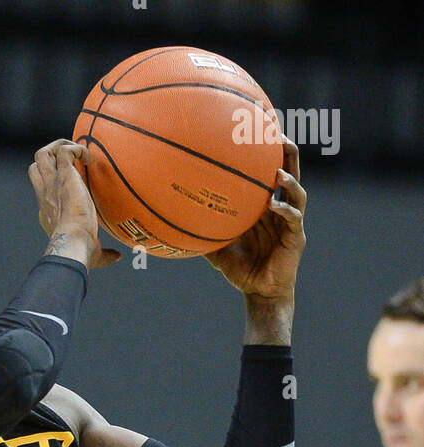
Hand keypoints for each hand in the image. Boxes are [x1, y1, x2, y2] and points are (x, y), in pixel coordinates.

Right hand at [29, 139, 120, 268]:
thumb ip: (105, 255)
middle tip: (71, 160)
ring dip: (59, 147)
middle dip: (50, 157)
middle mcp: (46, 194)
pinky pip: (65, 151)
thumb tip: (117, 257)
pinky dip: (76, 149)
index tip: (75, 181)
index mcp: (49, 210)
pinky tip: (90, 158)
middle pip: (37, 167)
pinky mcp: (63, 176)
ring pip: (42, 154)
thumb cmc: (81, 251)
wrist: (73, 242)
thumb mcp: (94, 254)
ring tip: (77, 152)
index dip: (56, 181)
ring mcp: (52, 184)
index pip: (45, 189)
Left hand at [205, 137, 305, 303]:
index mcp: (265, 206)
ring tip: (279, 171)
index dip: (268, 152)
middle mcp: (280, 208)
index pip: (269, 172)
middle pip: (289, 172)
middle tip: (279, 133)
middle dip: (287, 152)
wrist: (259, 293)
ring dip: (290, 179)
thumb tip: (174, 223)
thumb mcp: (217, 248)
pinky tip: (274, 203)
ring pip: (297, 192)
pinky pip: (293, 218)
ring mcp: (290, 222)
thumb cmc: (240, 269)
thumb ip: (202, 233)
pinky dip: (285, 209)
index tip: (260, 128)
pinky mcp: (296, 237)